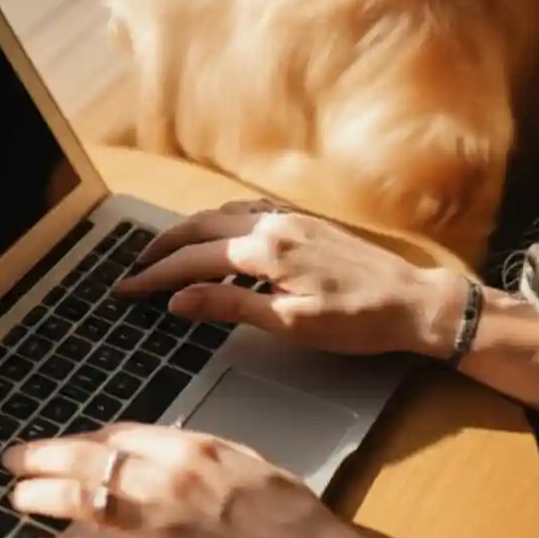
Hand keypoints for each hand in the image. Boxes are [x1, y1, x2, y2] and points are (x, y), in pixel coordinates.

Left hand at [3, 424, 380, 537]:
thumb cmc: (297, 525)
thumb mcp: (258, 470)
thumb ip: (215, 459)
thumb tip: (187, 456)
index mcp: (196, 451)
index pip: (124, 435)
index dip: (90, 440)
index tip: (73, 445)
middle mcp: (166, 480)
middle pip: (89, 460)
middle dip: (45, 456)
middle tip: (19, 459)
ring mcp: (155, 525)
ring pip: (79, 501)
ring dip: (41, 497)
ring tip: (19, 498)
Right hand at [114, 200, 464, 356]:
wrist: (414, 302)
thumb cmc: (359, 321)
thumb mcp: (291, 324)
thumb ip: (231, 306)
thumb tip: (180, 301)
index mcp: (265, 250)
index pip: (191, 260)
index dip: (153, 276)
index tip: (124, 289)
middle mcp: (273, 224)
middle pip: (198, 229)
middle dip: (160, 249)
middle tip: (133, 269)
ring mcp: (291, 219)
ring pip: (221, 216)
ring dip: (188, 233)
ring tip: (165, 256)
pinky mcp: (306, 222)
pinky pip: (248, 213)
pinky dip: (220, 224)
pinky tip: (218, 238)